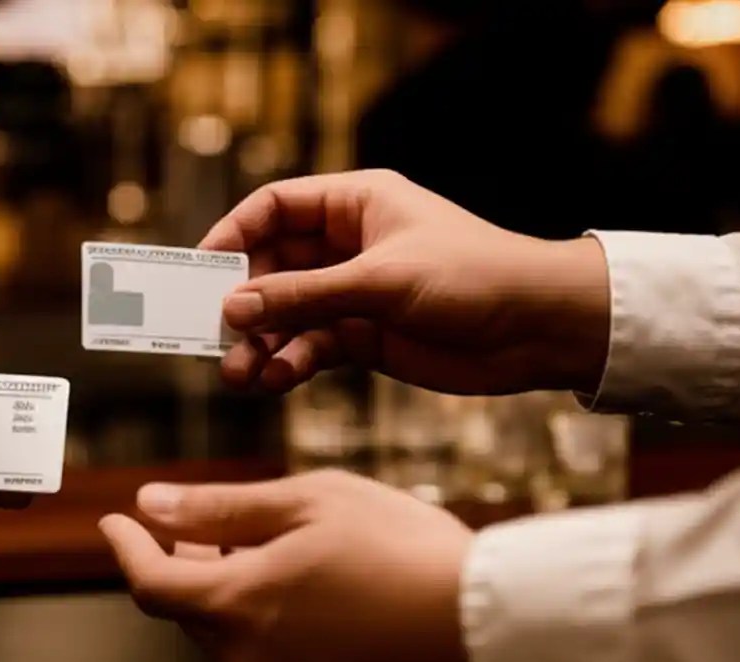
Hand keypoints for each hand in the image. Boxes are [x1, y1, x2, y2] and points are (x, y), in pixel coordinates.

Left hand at [100, 471, 481, 661]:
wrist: (486, 628)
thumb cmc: (406, 554)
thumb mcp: (310, 502)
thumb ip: (222, 506)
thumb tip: (154, 504)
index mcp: (237, 604)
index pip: (150, 582)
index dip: (126, 548)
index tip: (115, 523)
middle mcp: (250, 660)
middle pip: (189, 610)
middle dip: (184, 562)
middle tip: (201, 524)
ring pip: (230, 634)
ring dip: (229, 590)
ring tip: (264, 548)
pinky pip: (271, 658)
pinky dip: (266, 619)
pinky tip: (305, 589)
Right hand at [202, 170, 609, 395]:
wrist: (539, 328)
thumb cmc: (472, 277)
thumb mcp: (381, 281)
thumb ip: (305, 295)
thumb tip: (233, 307)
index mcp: (356, 204)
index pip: (275, 209)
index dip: (233, 236)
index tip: (200, 272)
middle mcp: (349, 245)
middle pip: (273, 266)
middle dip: (244, 302)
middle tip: (212, 335)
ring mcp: (356, 293)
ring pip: (289, 314)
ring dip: (261, 342)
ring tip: (240, 374)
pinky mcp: (367, 337)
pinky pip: (313, 347)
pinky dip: (291, 363)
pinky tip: (277, 380)